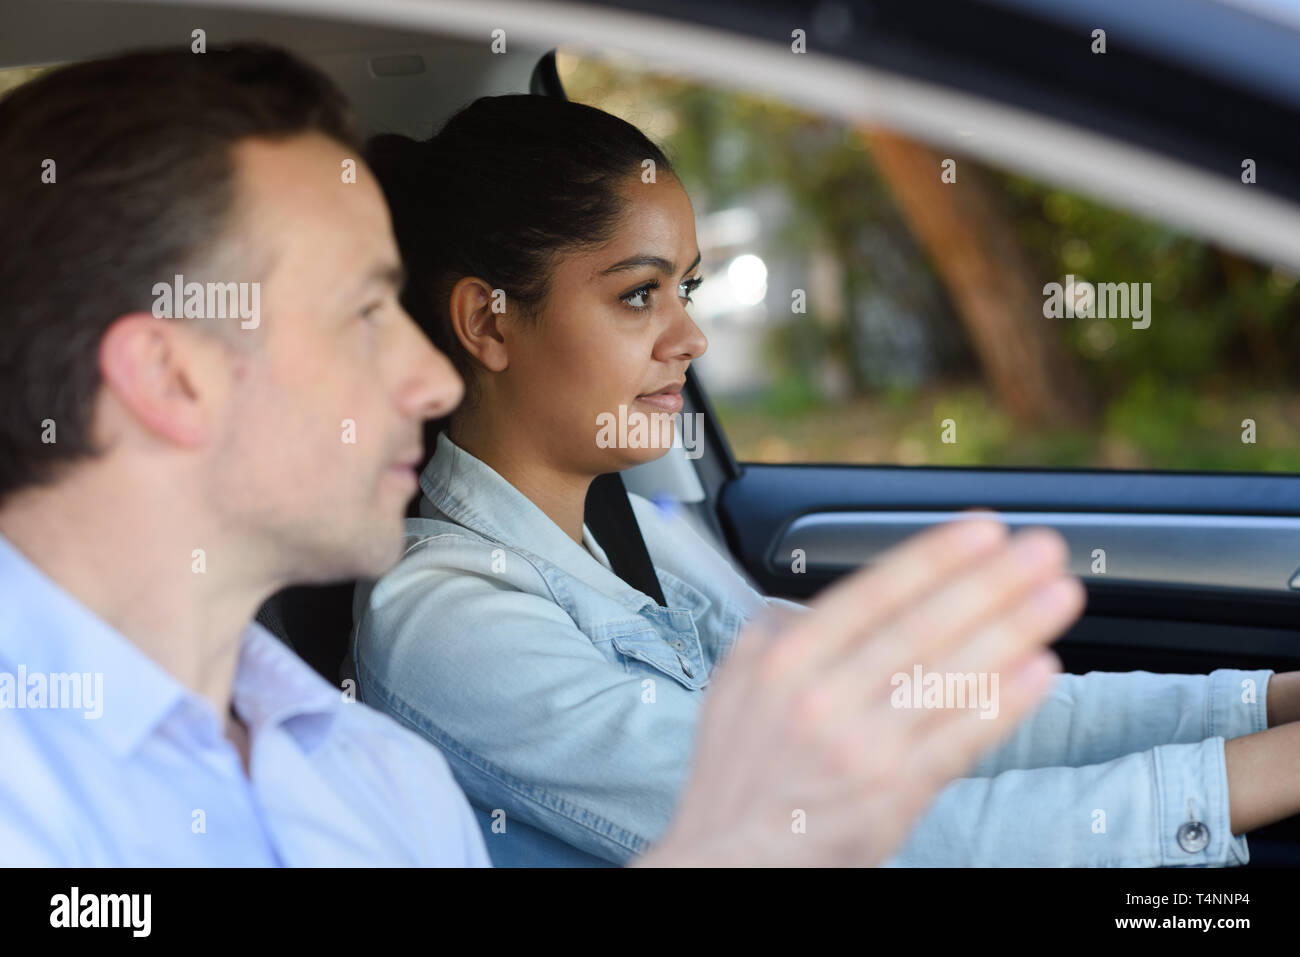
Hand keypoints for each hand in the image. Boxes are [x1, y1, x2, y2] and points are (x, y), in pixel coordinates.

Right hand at [637, 517, 1082, 866]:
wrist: (727, 859)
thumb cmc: (736, 774)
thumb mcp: (734, 685)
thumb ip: (774, 631)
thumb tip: (815, 598)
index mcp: (786, 660)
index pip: (874, 593)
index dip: (935, 557)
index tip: (983, 529)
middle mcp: (825, 698)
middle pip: (923, 627)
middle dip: (991, 581)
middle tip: (1042, 549)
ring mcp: (863, 748)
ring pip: (951, 677)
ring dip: (1013, 630)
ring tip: (1057, 596)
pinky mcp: (894, 795)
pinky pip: (961, 740)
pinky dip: (1004, 703)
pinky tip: (1041, 671)